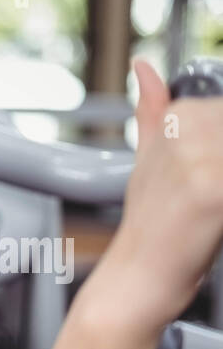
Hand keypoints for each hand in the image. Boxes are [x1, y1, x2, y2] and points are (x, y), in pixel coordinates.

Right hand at [83, 59, 222, 345]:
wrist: (134, 281)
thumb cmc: (150, 228)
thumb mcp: (147, 163)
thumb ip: (152, 111)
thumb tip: (143, 67)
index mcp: (177, 117)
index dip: (220, 145)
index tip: (205, 176)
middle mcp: (187, 132)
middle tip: (206, 193)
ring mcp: (199, 159)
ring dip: (221, 187)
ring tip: (209, 206)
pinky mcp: (212, 191)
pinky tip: (213, 214)